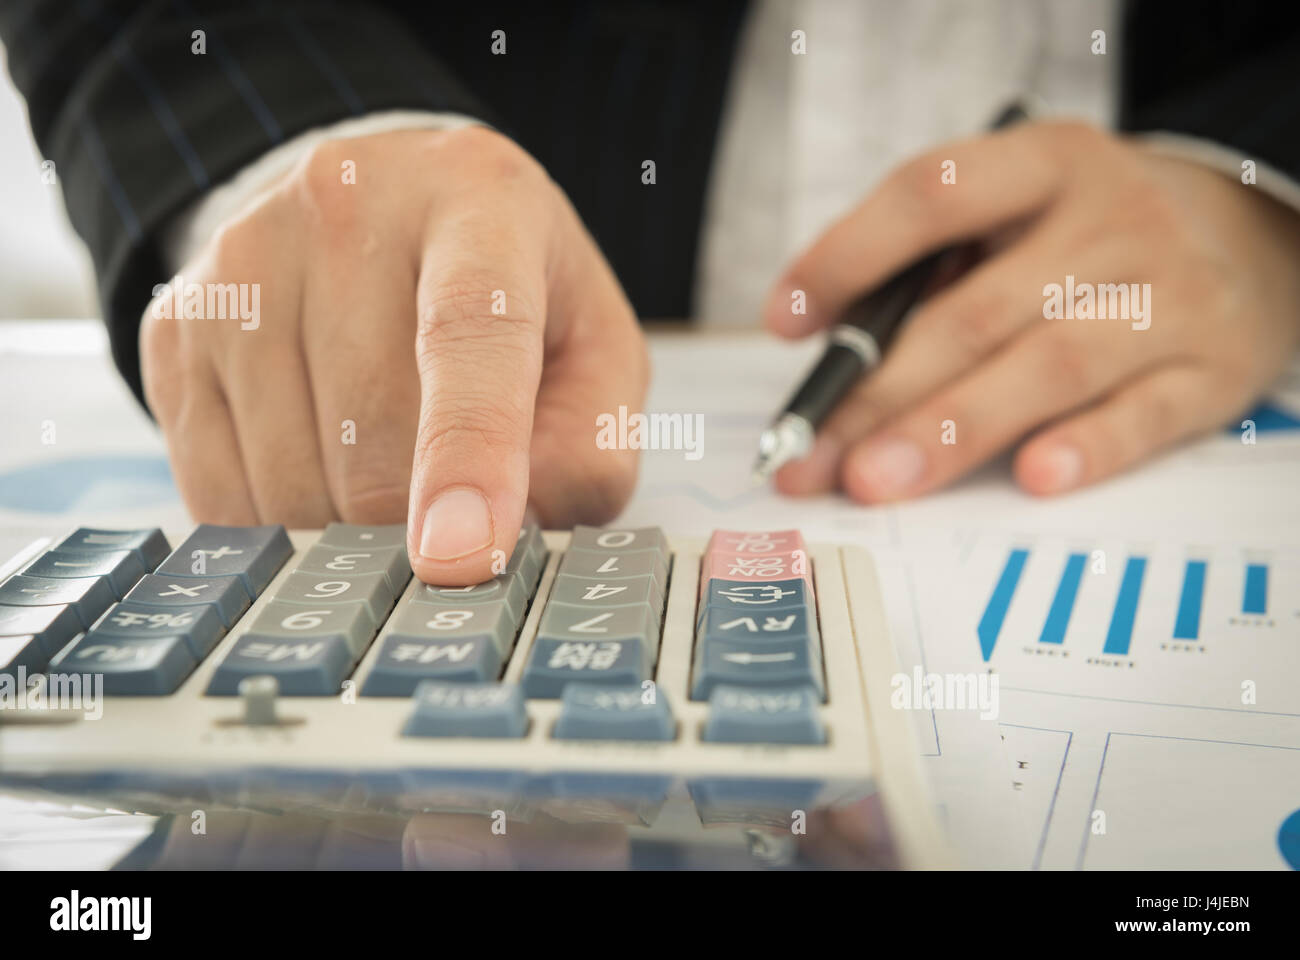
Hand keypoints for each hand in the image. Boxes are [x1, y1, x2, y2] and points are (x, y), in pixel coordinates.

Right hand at [141, 127, 646, 583]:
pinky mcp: (176, 323)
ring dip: (348, 527)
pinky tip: (322, 472)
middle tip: (450, 516)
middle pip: (368, 434)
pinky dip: (280, 523)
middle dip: (416, 520)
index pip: (469, 333)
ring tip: (389, 471)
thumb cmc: (509, 289)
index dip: (466, 456)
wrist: (382, 204)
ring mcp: (244, 261)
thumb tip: (512, 539)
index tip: (459, 557)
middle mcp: (346, 208)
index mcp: (479, 204)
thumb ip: (591, 446)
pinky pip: (218, 490)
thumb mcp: (593, 347)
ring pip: (288, 478)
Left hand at [764, 121, 1299, 501]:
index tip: (785, 320)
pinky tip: (1032, 476)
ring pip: (1047, 367)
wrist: (1246, 239)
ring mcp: (1168, 297)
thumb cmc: (1089, 237)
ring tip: (873, 478)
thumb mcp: (1023, 211)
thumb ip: (941, 268)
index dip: (849, 254)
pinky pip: (1145, 415)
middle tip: (811, 453)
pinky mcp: (1210, 370)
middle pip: (976, 311)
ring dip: (949, 430)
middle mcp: (1112, 222)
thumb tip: (833, 359)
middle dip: (877, 392)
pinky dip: (1086, 446)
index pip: (934, 193)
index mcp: (1048, 164)